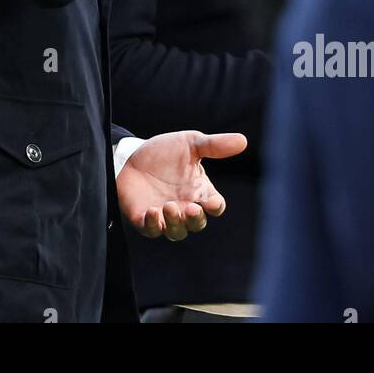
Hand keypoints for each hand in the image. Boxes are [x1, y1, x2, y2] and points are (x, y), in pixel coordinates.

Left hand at [116, 130, 247, 240]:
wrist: (131, 155)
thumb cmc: (165, 152)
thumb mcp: (190, 143)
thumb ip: (214, 145)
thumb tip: (243, 140)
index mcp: (200, 192)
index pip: (215, 206)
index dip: (215, 206)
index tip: (211, 202)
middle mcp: (185, 208)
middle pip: (197, 224)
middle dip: (196, 219)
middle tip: (191, 209)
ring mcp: (165, 216)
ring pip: (177, 231)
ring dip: (176, 223)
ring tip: (170, 207)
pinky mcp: (144, 219)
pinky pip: (151, 230)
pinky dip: (153, 225)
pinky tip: (152, 212)